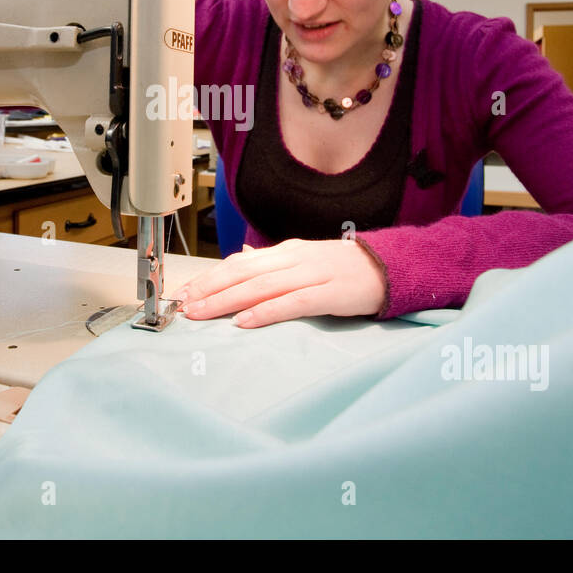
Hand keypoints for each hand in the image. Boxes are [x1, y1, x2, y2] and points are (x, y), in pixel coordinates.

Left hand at [174, 238, 385, 328]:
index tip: (184, 292)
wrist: (390, 267)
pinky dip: (266, 311)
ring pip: (261, 285)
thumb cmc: (344, 268)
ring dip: (227, 300)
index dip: (209, 277)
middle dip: (209, 288)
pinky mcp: (330, 293)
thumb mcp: (304, 260)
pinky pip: (293, 302)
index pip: (238, 263)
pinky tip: (245, 321)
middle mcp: (294, 258)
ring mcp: (312, 273)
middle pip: (243, 272)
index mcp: (286, 251)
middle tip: (182, 305)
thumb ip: (272, 262)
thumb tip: (240, 256)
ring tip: (202, 313)